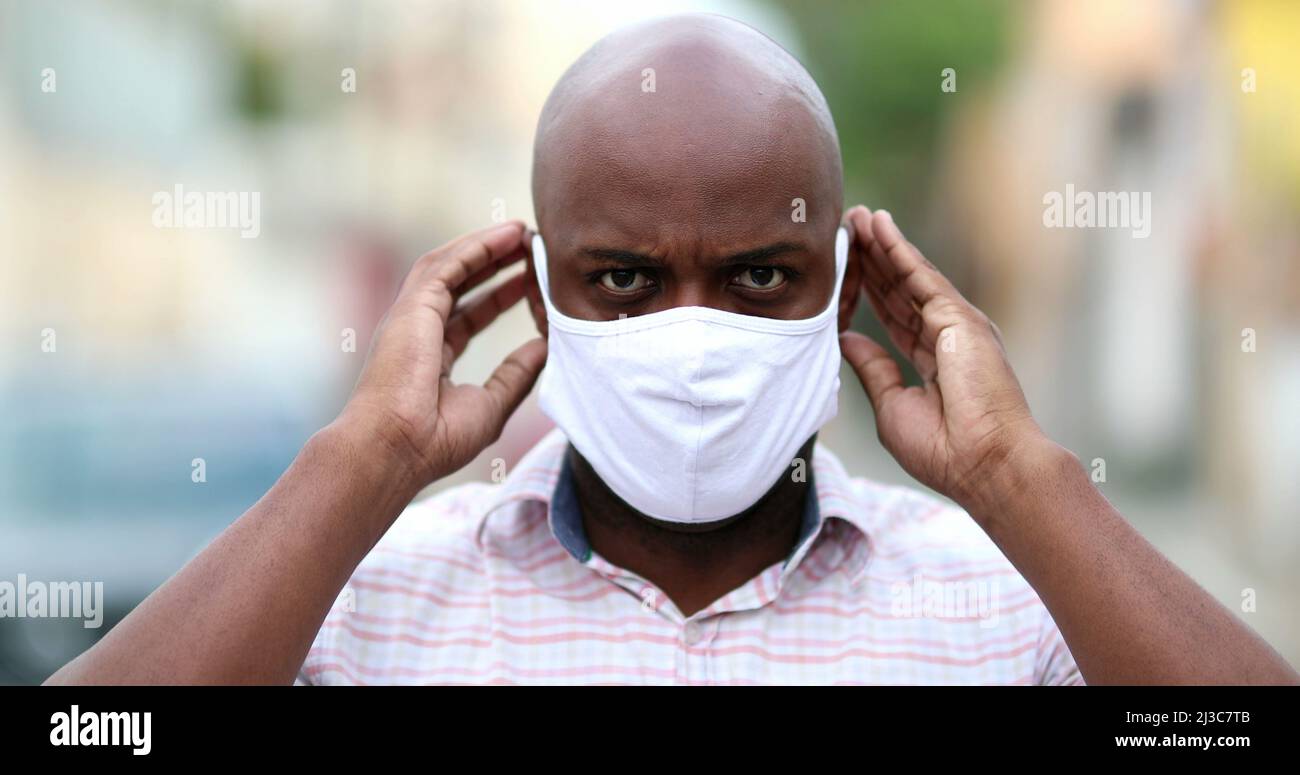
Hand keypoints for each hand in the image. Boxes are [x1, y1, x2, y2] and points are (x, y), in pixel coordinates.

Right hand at [338, 221, 546, 486]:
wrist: (396, 448)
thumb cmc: (436, 440)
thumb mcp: (490, 405)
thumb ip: (516, 373)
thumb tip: (544, 348)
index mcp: (432, 359)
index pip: (468, 317)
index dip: (498, 297)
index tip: (528, 284)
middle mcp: (418, 332)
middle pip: (460, 285)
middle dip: (494, 263)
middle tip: (529, 248)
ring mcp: (411, 317)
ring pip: (452, 266)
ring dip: (487, 246)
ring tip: (522, 232)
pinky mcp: (412, 306)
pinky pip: (449, 265)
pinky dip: (478, 247)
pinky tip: (507, 235)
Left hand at [839, 206, 1050, 516]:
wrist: (984, 463)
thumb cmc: (943, 450)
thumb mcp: (893, 407)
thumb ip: (873, 369)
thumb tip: (848, 341)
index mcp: (935, 361)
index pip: (895, 316)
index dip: (871, 289)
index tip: (848, 267)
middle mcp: (949, 337)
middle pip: (902, 288)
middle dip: (875, 258)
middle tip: (849, 226)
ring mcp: (958, 325)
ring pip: (911, 275)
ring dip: (883, 244)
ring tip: (858, 216)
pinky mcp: (960, 319)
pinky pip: (922, 277)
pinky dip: (900, 250)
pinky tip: (880, 228)